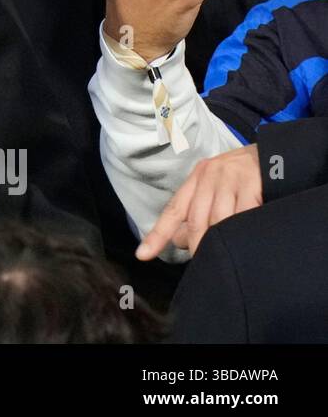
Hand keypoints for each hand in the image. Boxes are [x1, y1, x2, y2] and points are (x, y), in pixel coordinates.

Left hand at [136, 144, 261, 259]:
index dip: (157, 234)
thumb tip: (177, 240)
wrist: (274, 154)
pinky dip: (243, 230)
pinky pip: (245, 214)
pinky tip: (245, 239)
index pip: (173, 210)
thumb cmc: (240, 176)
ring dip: (219, 241)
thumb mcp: (214, 187)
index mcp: (196, 179)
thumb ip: (195, 212)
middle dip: (196, 244)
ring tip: (224, 255)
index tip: (143, 255)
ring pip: (219, 220)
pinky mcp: (253, 182)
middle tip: (204, 262)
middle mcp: (209, 176)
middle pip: (195, 219)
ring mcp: (231, 178)